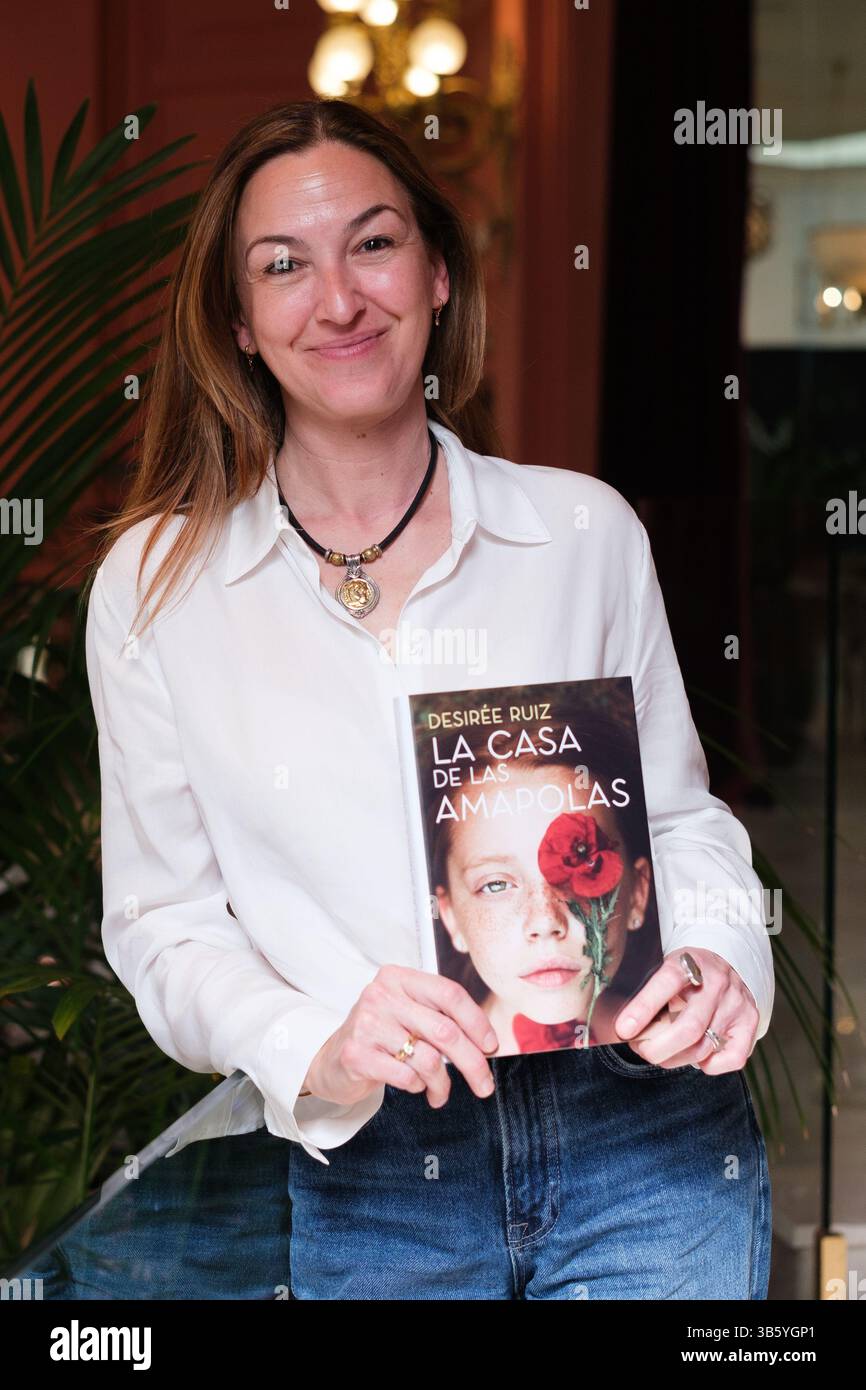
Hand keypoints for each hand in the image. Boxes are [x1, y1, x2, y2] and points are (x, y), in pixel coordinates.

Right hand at [302, 965, 498, 1108]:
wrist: (332, 1061)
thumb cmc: (380, 1037)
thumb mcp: (407, 1013)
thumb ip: (439, 1017)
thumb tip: (487, 1042)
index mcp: (398, 977)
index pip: (449, 994)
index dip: (477, 1021)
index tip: (491, 1046)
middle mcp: (381, 995)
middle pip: (445, 1030)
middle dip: (472, 1062)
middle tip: (484, 1084)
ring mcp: (367, 1024)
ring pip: (429, 1058)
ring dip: (442, 1083)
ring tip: (440, 1092)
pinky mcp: (357, 1055)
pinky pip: (407, 1076)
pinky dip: (419, 1087)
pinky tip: (414, 1086)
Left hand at [613, 948, 758, 1073]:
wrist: (725, 961)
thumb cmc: (686, 972)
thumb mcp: (666, 967)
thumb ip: (650, 992)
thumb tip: (623, 1028)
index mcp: (691, 963)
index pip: (666, 984)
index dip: (643, 1009)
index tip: (623, 1030)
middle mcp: (718, 983)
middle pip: (689, 1027)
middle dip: (657, 1048)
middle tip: (641, 1049)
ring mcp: (737, 1003)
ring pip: (705, 1047)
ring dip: (675, 1059)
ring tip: (659, 1053)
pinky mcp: (750, 1022)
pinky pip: (732, 1058)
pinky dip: (709, 1065)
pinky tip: (695, 1056)